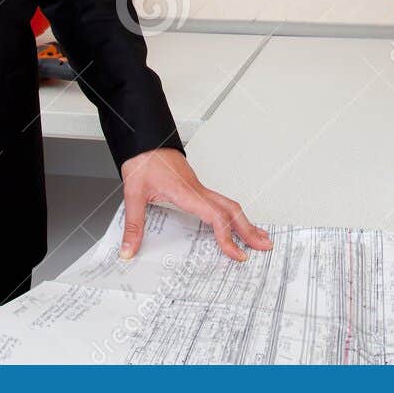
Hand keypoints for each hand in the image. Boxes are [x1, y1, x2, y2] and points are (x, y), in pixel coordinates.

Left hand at [118, 148, 272, 261]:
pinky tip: (233, 221)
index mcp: (186, 192)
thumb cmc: (143, 160)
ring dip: (245, 221)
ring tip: (257, 236)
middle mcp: (197, 189)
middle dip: (250, 229)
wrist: (143, 140)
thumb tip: (129, 249)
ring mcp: (198, 187)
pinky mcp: (195, 187)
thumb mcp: (134, 193)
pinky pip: (220, 202)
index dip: (228, 237)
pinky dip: (233, 214)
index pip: (215, 216)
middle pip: (232, 210)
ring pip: (229, 204)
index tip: (236, 253)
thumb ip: (133, 225)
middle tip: (264, 244)